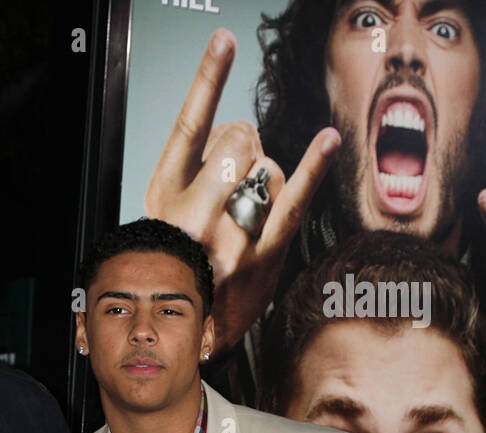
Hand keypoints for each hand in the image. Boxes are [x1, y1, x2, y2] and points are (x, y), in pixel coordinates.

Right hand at [143, 29, 338, 354]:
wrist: (178, 338)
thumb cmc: (172, 273)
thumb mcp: (158, 222)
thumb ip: (190, 182)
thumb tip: (237, 148)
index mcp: (161, 197)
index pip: (188, 125)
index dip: (208, 78)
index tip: (224, 42)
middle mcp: (193, 212)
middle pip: (240, 142)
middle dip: (246, 148)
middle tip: (234, 183)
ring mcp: (230, 235)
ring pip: (269, 170)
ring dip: (267, 179)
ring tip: (246, 217)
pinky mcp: (264, 256)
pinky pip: (292, 203)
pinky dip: (313, 168)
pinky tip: (327, 141)